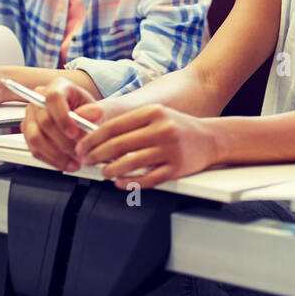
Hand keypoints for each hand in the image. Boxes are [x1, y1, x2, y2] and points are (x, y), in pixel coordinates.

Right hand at [19, 77, 101, 171]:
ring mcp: (30, 116)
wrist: (83, 118)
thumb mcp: (95, 108)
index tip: (74, 133)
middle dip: (63, 140)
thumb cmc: (88, 111)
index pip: (53, 98)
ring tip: (74, 161)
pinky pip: (34, 149)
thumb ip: (94, 111)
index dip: (62, 117)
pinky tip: (66, 163)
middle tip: (79, 151)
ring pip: (35, 138)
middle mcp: (38, 99)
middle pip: (44, 121)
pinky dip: (51, 159)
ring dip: (56, 154)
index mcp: (57, 86)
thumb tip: (93, 114)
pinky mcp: (27, 132)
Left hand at [74, 104, 225, 189]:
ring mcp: (170, 149)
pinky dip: (129, 183)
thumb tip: (97, 135)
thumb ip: (131, 123)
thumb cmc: (179, 127)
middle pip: (119, 145)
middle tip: (87, 161)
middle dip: (96, 155)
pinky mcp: (177, 168)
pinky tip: (120, 182)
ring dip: (110, 170)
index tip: (82, 146)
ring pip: (130, 163)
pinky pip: (147, 179)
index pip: (114, 126)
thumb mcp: (157, 115)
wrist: (212, 138)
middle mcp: (162, 129)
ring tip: (104, 172)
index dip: (93, 138)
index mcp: (154, 112)